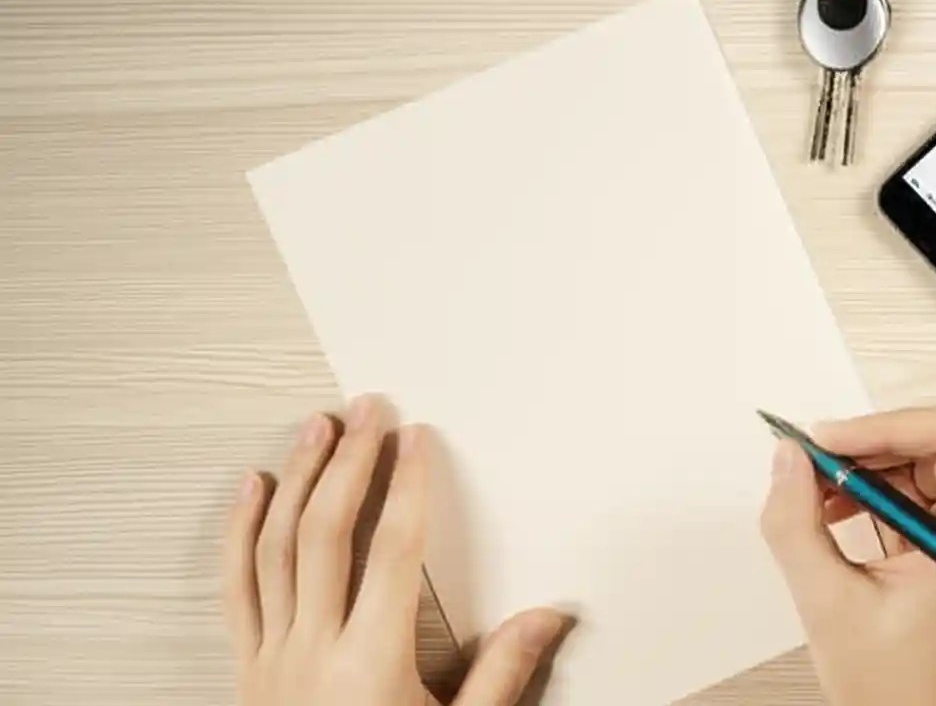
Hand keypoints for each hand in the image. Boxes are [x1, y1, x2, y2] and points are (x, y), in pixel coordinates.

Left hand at [222, 394, 564, 705]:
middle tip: (371, 410)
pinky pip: (235, 586)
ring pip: (276, 546)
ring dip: (298, 478)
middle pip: (329, 531)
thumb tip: (549, 618)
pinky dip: (239, 531)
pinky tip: (252, 489)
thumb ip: (502, 676)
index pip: (394, 550)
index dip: (408, 486)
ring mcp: (273, 656)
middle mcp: (314, 650)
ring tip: (317, 427)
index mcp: (371, 665)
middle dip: (351, 461)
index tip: (418, 442)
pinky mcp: (246, 667)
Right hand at [760, 404, 935, 705]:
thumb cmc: (892, 695)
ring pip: (928, 467)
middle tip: (813, 462)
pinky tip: (834, 514)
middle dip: (870, 444)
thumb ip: (795, 525)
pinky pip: (921, 499)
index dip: (889, 425)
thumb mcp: (826, 605)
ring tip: (816, 493)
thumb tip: (787, 458)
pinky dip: (874, 495)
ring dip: (868, 469)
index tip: (831, 442)